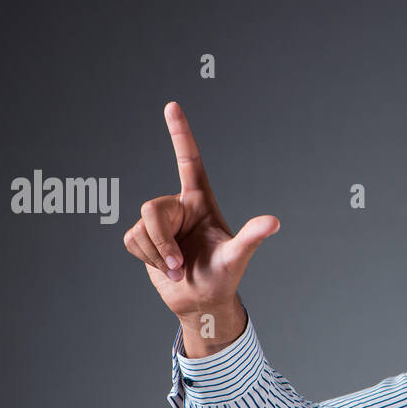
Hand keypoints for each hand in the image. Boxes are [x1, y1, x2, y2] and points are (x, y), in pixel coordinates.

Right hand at [125, 101, 279, 321]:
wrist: (202, 302)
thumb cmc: (224, 277)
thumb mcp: (238, 257)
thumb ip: (252, 237)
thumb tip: (274, 222)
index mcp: (201, 201)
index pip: (189, 160)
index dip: (180, 133)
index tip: (172, 105)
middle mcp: (179, 206)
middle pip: (151, 208)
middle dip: (162, 241)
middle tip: (180, 264)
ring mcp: (161, 223)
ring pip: (141, 228)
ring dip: (157, 255)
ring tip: (178, 269)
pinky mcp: (145, 238)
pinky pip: (132, 241)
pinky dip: (147, 259)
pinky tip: (166, 269)